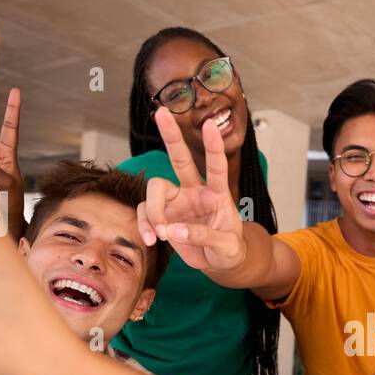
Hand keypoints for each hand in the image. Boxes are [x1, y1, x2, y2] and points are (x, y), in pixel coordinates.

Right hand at [136, 106, 247, 271]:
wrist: (219, 262)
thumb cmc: (230, 250)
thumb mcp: (227, 247)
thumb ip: (203, 236)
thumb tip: (171, 230)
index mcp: (217, 194)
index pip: (216, 166)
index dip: (213, 146)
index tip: (211, 124)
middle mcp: (194, 191)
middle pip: (180, 159)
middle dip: (171, 136)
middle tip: (161, 112)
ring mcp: (176, 201)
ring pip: (154, 190)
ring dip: (152, 212)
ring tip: (160, 235)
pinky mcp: (162, 215)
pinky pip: (145, 213)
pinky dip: (144, 226)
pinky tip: (151, 240)